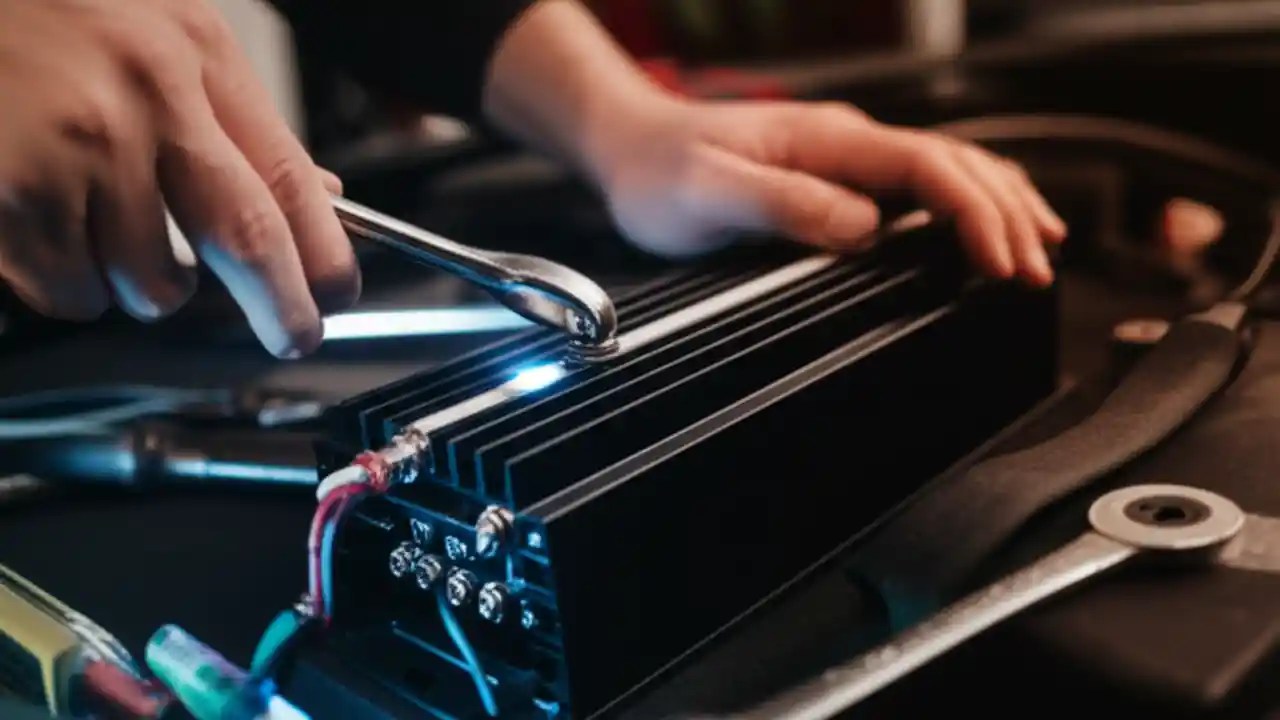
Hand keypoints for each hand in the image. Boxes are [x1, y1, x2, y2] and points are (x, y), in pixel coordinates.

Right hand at [0, 0, 357, 357]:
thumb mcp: (165, 34)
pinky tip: (48, 223)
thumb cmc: (53, 8)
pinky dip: (68, 282)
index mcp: (195, 52)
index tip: (337, 292)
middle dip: (281, 307)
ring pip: (150, 284)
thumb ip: (237, 117)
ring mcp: (79, 147)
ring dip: (140, 285)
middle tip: (294, 335)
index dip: (325, 253)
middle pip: (246, 239)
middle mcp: (146, 98)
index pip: (287, 176)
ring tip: (101, 223)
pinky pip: (71, 289)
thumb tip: (315, 194)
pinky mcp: (15, 193)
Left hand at [591, 99, 1067, 286]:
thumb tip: (865, 228)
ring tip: (1040, 246)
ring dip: (998, 204)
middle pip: (954, 164)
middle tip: (1037, 273)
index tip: (1002, 261)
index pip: (928, 167)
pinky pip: (919, 180)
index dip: (976, 214)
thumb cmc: (657, 172)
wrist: (627, 147)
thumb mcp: (708, 192)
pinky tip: (980, 224)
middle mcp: (844, 140)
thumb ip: (785, 204)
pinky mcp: (834, 173)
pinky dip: (964, 201)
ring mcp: (843, 154)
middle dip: (1006, 216)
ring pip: (947, 166)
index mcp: (826, 141)